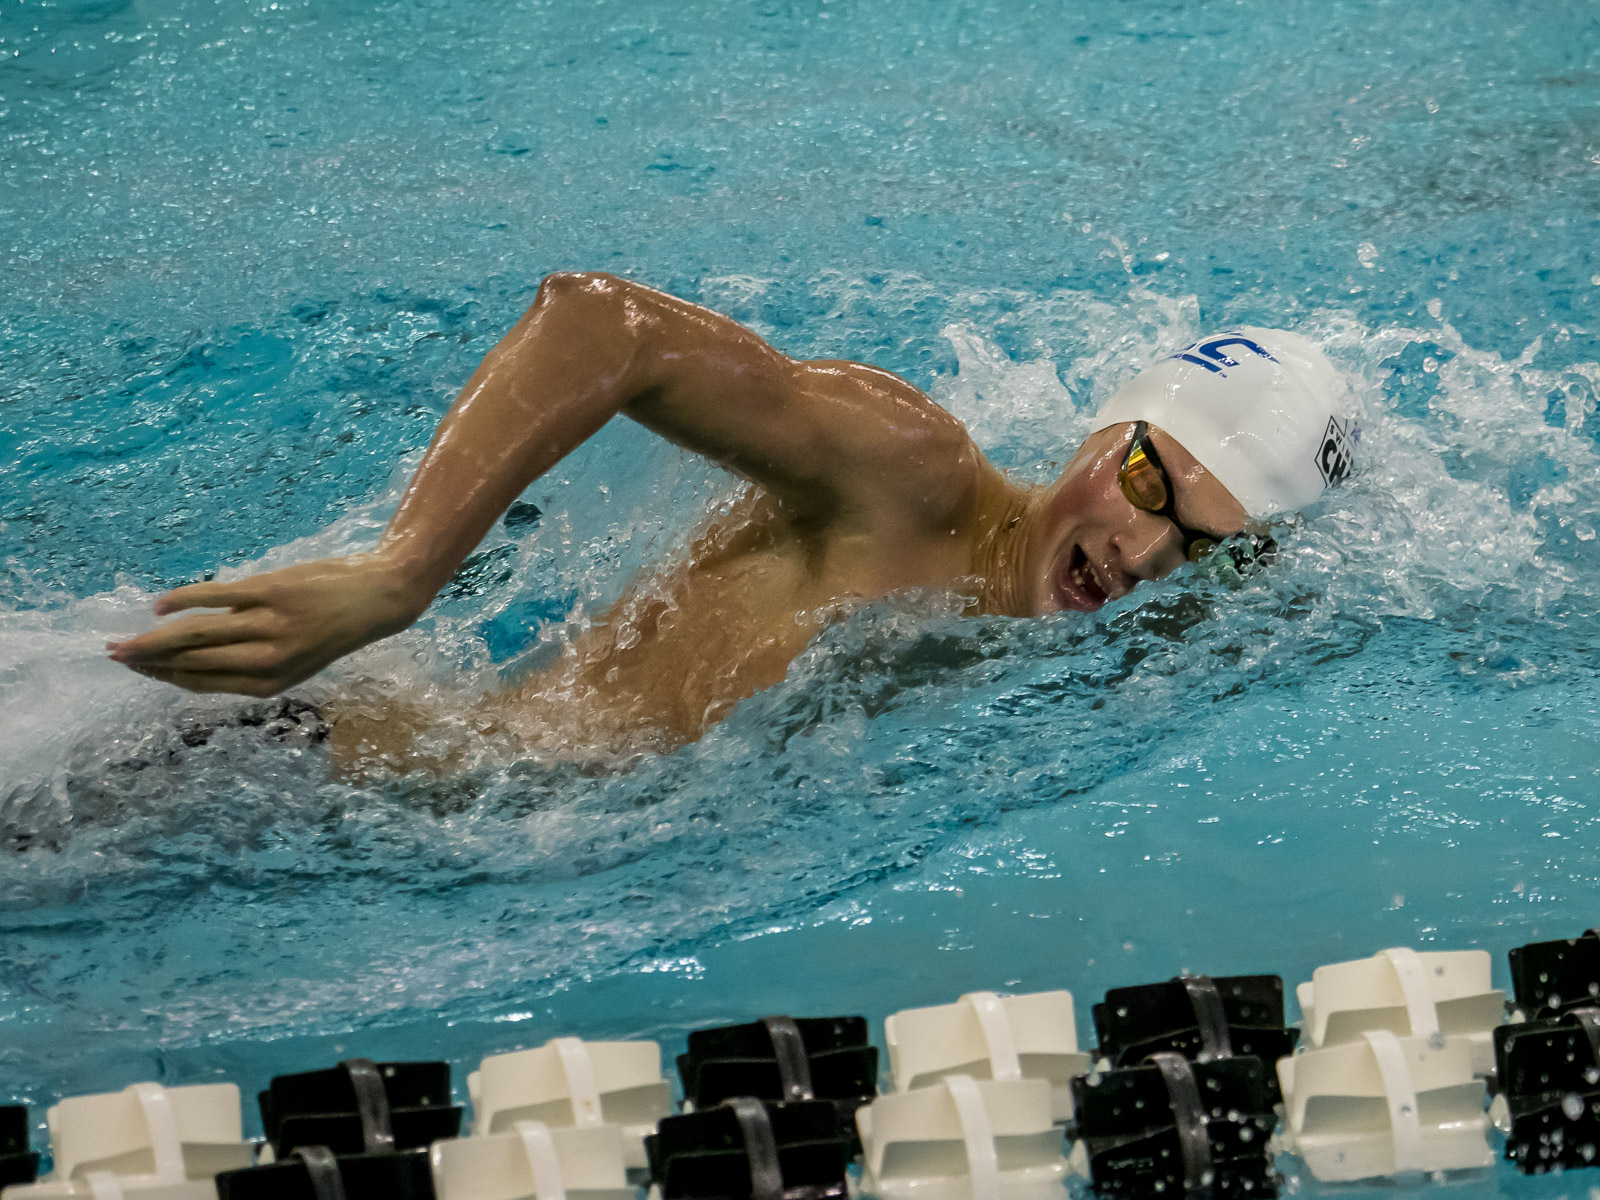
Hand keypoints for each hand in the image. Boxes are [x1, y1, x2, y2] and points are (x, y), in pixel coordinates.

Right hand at [108, 553, 426, 695]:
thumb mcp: (295, 657)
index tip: (138, 670)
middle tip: (116, 655)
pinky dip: (183, 600)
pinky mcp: (271, 592)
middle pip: (193, 662)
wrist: (380, 596)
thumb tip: (194, 656)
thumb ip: (251, 660)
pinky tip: (161, 605)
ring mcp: (269, 626)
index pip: (204, 684)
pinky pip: (215, 598)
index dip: (166, 678)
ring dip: (155, 638)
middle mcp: (268, 660)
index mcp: (271, 683)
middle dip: (150, 661)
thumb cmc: (332, 626)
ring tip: (125, 639)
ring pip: (197, 635)